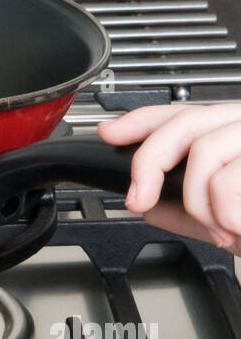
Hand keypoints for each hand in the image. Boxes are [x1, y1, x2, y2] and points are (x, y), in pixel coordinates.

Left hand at [99, 103, 240, 252]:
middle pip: (183, 121)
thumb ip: (180, 209)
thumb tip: (147, 204)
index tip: (110, 133)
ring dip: (197, 202)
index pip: (178, 112)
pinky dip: (224, 214)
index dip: (138, 120)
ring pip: (203, 150)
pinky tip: (235, 226)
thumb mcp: (217, 218)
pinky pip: (226, 182)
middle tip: (139, 199)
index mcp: (228, 133)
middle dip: (149, 162)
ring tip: (217, 227)